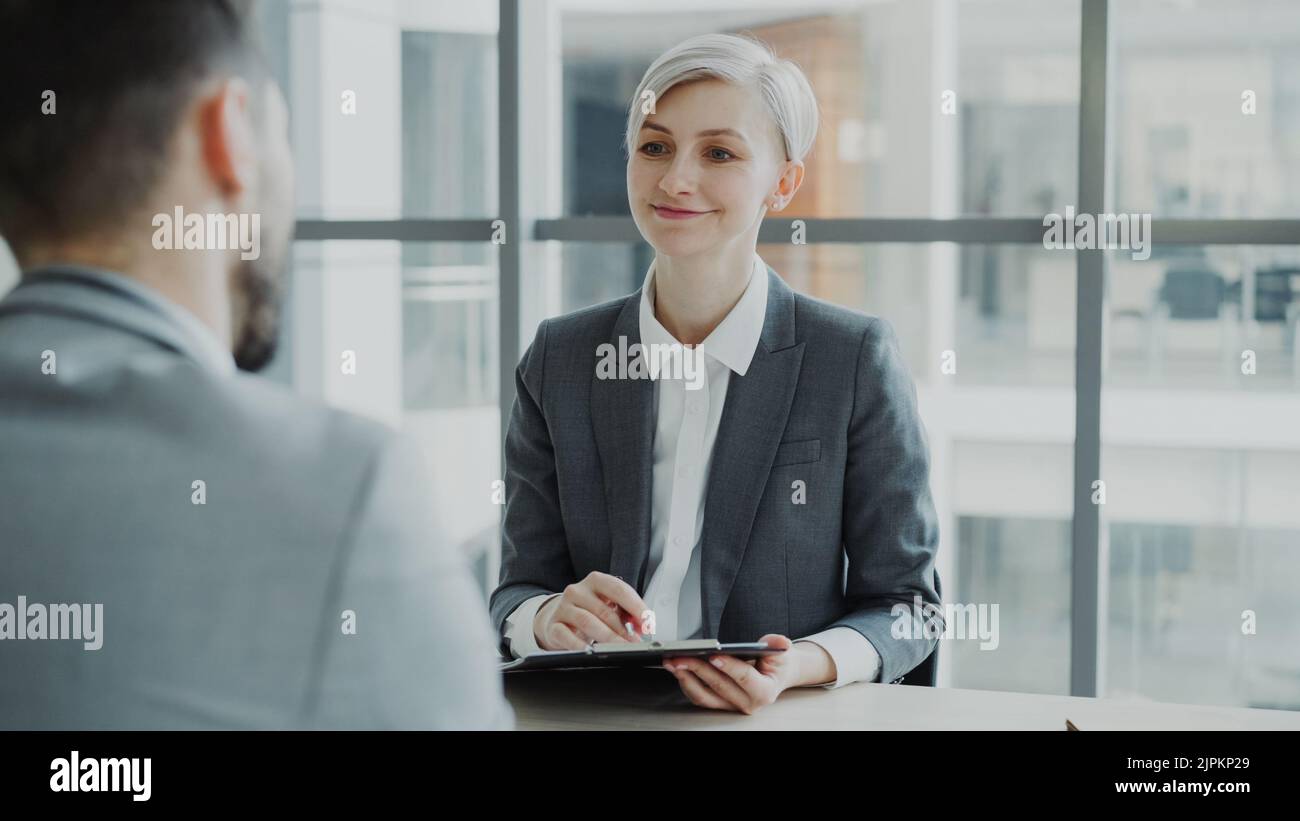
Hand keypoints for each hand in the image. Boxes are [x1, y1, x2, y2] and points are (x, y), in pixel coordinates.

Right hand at [533, 571, 649, 650]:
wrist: (558, 618)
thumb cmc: (589, 611)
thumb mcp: (608, 606)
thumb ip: (627, 612)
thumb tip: (643, 624)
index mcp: (595, 581)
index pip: (619, 589)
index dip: (636, 606)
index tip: (648, 622)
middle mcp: (577, 591)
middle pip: (604, 609)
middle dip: (624, 628)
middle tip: (636, 642)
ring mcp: (563, 608)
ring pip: (587, 622)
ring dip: (608, 637)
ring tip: (621, 648)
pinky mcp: (553, 626)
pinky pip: (566, 636)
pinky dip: (580, 645)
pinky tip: (591, 651)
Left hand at [663, 634, 798, 714]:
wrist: (776, 675)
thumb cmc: (776, 663)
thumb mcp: (782, 652)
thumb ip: (777, 645)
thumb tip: (779, 642)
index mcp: (765, 692)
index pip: (744, 678)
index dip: (729, 666)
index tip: (713, 655)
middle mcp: (747, 703)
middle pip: (718, 686)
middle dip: (697, 669)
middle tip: (681, 656)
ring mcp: (731, 706)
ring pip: (704, 695)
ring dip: (685, 678)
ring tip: (672, 662)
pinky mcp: (720, 704)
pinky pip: (699, 696)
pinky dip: (686, 682)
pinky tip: (677, 669)